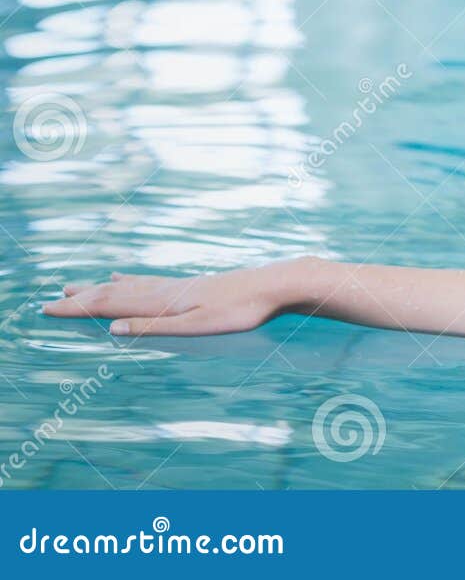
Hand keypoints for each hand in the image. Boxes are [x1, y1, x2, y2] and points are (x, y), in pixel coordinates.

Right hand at [40, 260, 311, 336]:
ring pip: (130, 285)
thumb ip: (155, 327)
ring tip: (79, 286)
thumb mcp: (198, 326)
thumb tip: (111, 329)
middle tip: (53, 299)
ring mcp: (179, 285)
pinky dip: (130, 279)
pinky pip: (150, 280)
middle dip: (83, 297)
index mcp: (163, 301)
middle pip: (115, 292)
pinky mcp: (193, 284)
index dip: (79, 308)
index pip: (110, 304)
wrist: (276, 284)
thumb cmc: (242, 310)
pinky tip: (125, 275)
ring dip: (101, 287)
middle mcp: (166, 289)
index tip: (47, 309)